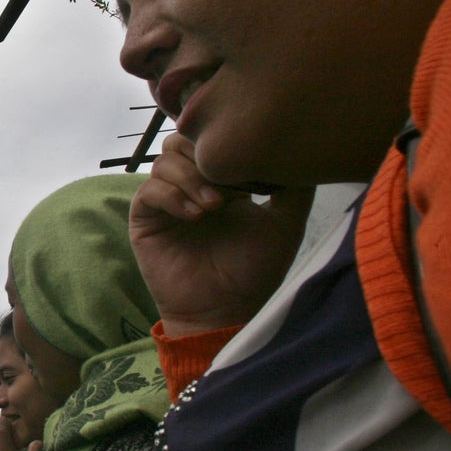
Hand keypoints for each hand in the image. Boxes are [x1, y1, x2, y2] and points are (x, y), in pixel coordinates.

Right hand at [130, 134, 314, 336]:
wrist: (224, 310)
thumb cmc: (254, 272)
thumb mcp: (285, 225)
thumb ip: (295, 189)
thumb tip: (305, 152)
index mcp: (220, 180)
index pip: (210, 139)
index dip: (225, 144)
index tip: (249, 166)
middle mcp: (189, 185)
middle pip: (181, 140)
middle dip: (204, 156)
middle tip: (229, 186)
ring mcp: (165, 201)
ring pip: (164, 161)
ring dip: (190, 178)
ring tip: (214, 207)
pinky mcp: (144, 218)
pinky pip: (148, 190)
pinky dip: (172, 195)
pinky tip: (195, 215)